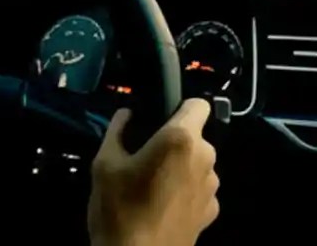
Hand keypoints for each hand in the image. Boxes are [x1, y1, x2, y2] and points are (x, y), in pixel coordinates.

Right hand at [88, 99, 219, 245]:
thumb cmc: (119, 209)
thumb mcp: (104, 165)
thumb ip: (117, 131)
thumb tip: (126, 114)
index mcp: (181, 138)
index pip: (198, 104)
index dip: (180, 108)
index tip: (160, 121)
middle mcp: (205, 157)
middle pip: (195, 136)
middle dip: (174, 142)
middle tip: (145, 158)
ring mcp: (212, 186)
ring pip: (198, 163)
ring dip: (181, 167)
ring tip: (152, 186)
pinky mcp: (212, 210)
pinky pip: (199, 189)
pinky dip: (186, 192)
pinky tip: (163, 206)